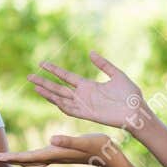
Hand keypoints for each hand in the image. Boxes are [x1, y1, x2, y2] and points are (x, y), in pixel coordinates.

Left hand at [0, 132, 124, 166]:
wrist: (110, 157)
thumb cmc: (98, 147)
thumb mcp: (84, 141)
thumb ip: (68, 141)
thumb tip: (51, 140)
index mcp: (54, 153)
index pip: (26, 157)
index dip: (9, 157)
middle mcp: (52, 157)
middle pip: (24, 161)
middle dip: (7, 160)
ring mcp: (56, 157)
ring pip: (29, 161)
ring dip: (15, 160)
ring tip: (1, 159)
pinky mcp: (60, 154)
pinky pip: (38, 158)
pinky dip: (27, 158)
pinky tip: (25, 158)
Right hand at [27, 53, 146, 130]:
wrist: (137, 111)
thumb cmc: (130, 94)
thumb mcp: (116, 74)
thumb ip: (103, 64)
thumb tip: (90, 52)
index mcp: (88, 85)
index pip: (66, 76)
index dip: (54, 70)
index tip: (42, 63)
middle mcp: (83, 95)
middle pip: (58, 88)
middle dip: (44, 82)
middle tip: (29, 76)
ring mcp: (84, 105)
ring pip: (61, 99)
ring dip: (48, 94)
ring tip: (35, 87)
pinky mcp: (88, 114)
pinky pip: (71, 110)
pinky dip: (61, 104)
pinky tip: (51, 98)